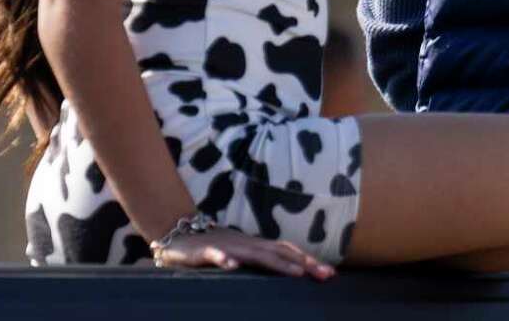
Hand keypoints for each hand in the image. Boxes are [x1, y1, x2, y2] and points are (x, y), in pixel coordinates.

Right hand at [154, 225, 335, 278]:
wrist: (178, 233)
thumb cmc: (213, 246)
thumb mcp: (241, 254)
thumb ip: (259, 260)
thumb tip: (286, 269)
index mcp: (255, 246)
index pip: (287, 252)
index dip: (308, 260)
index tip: (329, 273)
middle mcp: (246, 244)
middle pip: (280, 252)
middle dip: (304, 263)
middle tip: (325, 275)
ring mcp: (227, 246)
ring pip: (255, 253)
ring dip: (277, 263)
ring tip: (297, 273)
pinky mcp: (204, 251)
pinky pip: (215, 254)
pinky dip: (225, 259)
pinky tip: (233, 266)